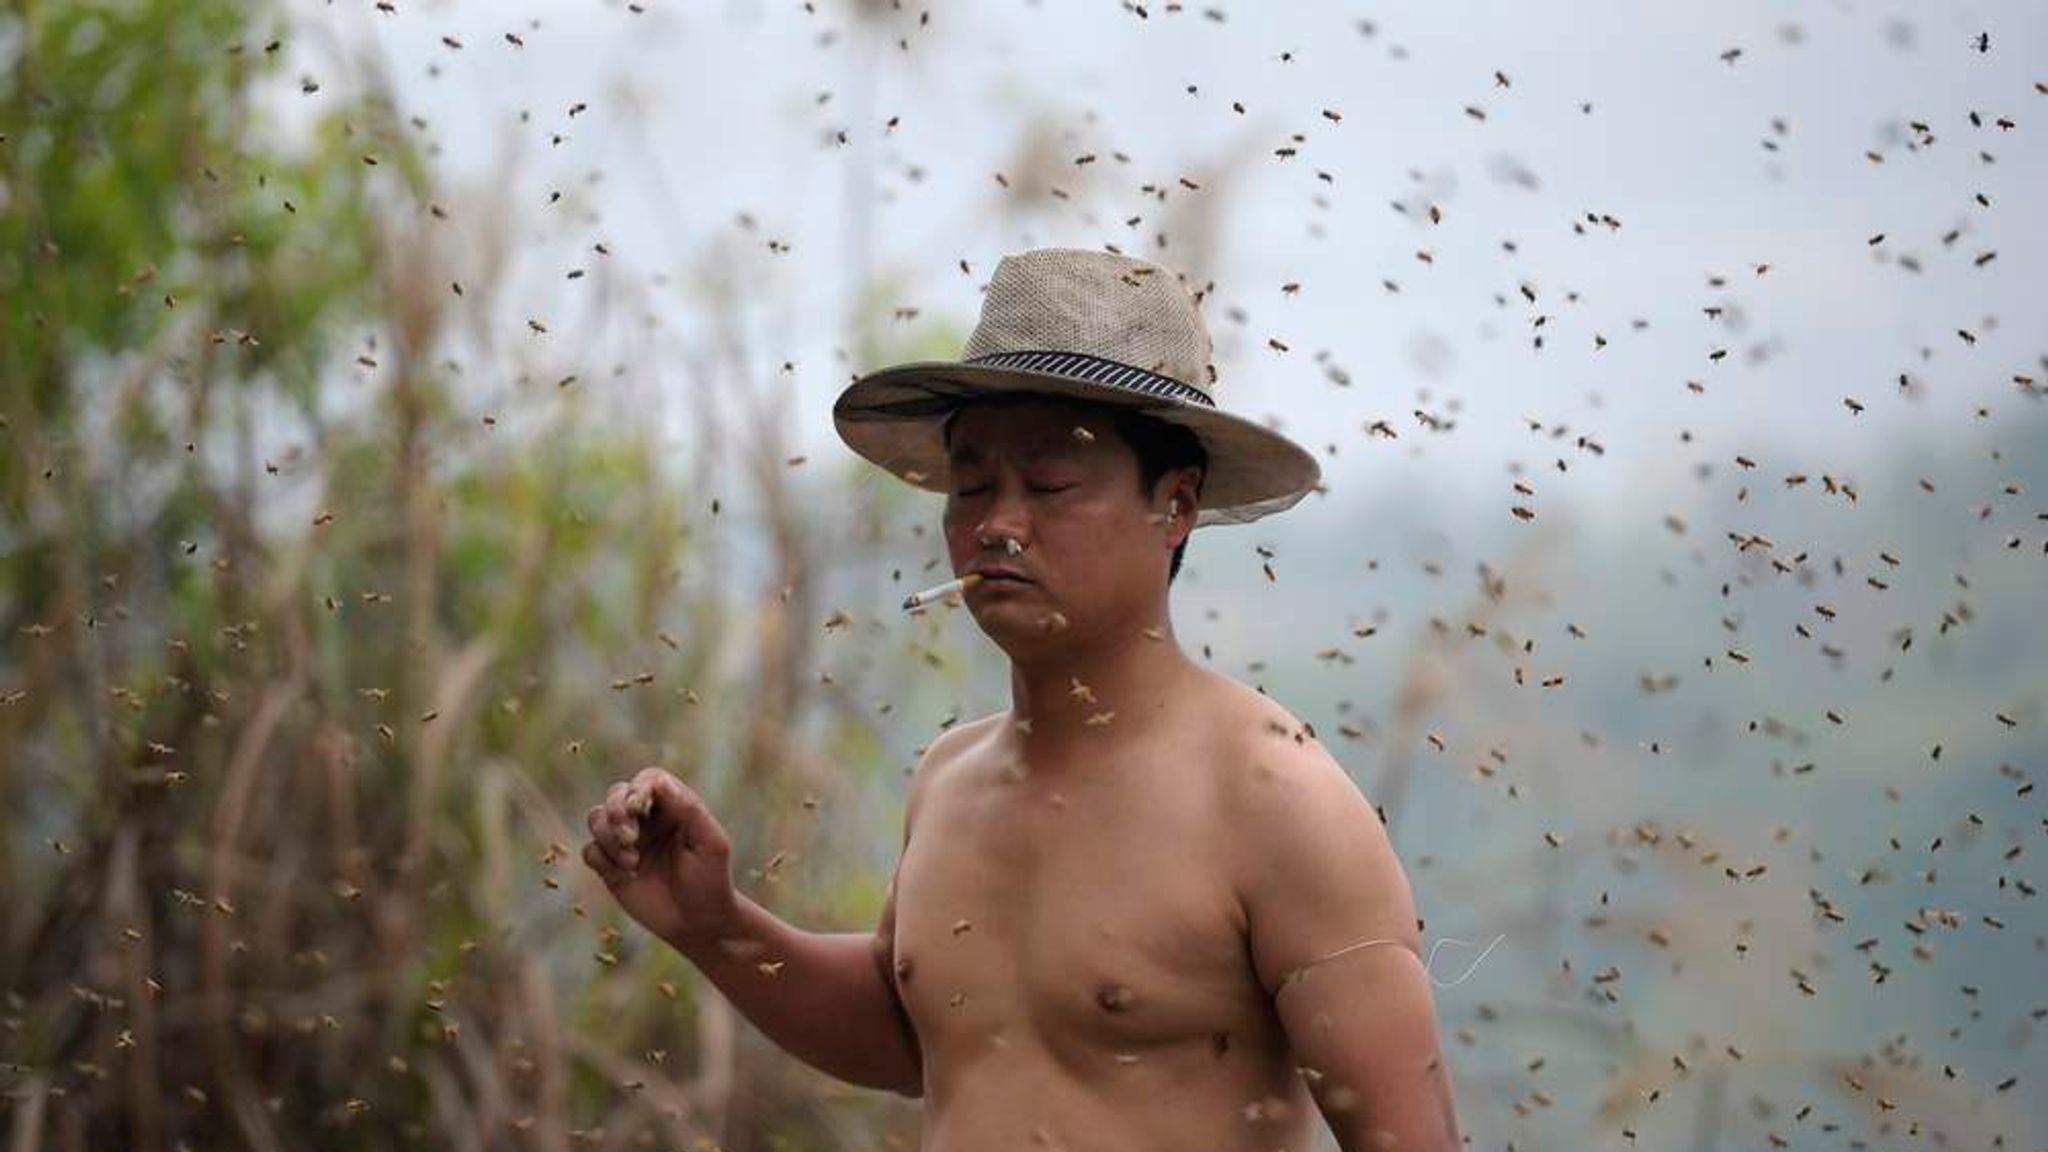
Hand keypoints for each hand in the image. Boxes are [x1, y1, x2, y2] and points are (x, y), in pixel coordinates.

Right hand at [583, 766, 739, 947]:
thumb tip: (659, 783)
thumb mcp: (710, 843)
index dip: (638, 788)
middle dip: (616, 811)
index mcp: (674, 807)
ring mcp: (627, 843)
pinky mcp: (612, 867)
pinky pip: (590, 850)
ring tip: (632, 862)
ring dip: (608, 837)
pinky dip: (601, 859)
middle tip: (630, 837)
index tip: (638, 807)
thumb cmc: (711, 881)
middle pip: (616, 793)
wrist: (700, 924)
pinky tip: (625, 876)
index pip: (649, 780)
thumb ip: (689, 810)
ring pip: (597, 818)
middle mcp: (647, 820)